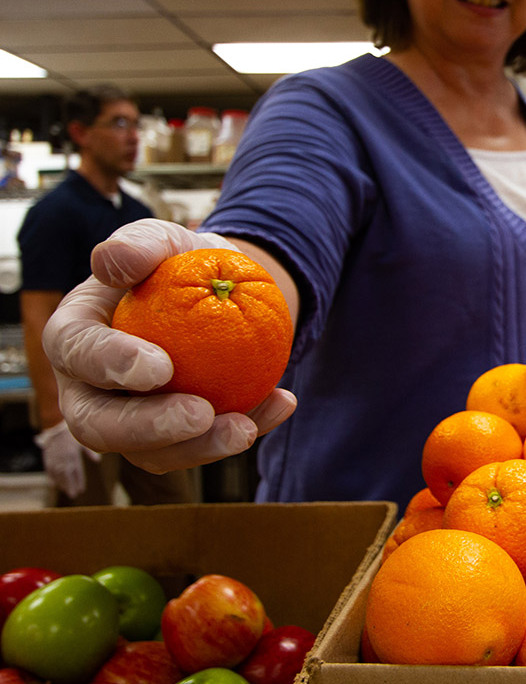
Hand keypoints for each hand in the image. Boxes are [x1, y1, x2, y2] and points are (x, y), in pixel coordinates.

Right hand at [34, 420, 101, 498]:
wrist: (59, 425)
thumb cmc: (74, 433)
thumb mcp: (84, 441)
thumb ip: (90, 452)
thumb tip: (98, 461)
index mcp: (72, 453)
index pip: (76, 471)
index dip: (78, 481)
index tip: (81, 490)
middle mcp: (63, 456)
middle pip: (66, 474)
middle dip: (70, 485)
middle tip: (74, 495)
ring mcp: (54, 457)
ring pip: (57, 473)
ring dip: (61, 483)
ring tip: (66, 491)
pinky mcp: (47, 456)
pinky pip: (48, 469)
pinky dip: (51, 477)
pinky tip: (54, 484)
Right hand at [42, 218, 296, 473]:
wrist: (218, 289)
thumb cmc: (179, 263)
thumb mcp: (166, 240)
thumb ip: (140, 243)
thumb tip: (112, 261)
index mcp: (75, 334)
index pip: (77, 353)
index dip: (111, 365)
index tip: (161, 369)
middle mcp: (90, 388)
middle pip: (98, 424)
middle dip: (148, 429)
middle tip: (202, 415)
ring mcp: (130, 420)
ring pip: (152, 453)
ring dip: (201, 447)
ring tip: (247, 428)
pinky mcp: (174, 437)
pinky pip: (203, 446)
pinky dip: (248, 424)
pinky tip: (281, 403)